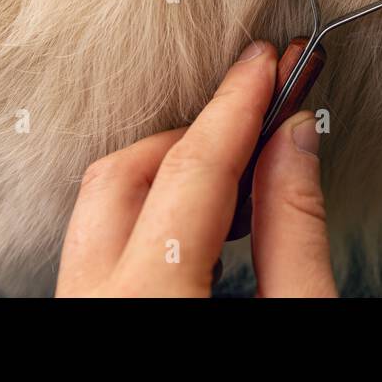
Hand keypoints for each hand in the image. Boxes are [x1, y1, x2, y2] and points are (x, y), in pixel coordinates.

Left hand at [55, 41, 336, 296]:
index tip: (268, 64)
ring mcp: (82, 312)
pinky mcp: (86, 318)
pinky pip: (102, 246)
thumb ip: (294, 231)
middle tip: (260, 113)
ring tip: (240, 174)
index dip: (238, 108)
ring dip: (171, 175)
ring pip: (103, 206)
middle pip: (126, 173)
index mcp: (148, 299)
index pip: (192, 172)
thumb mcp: (299, 318)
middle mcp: (95, 303)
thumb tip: (294, 139)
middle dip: (198, 136)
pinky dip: (151, 216)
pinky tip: (204, 228)